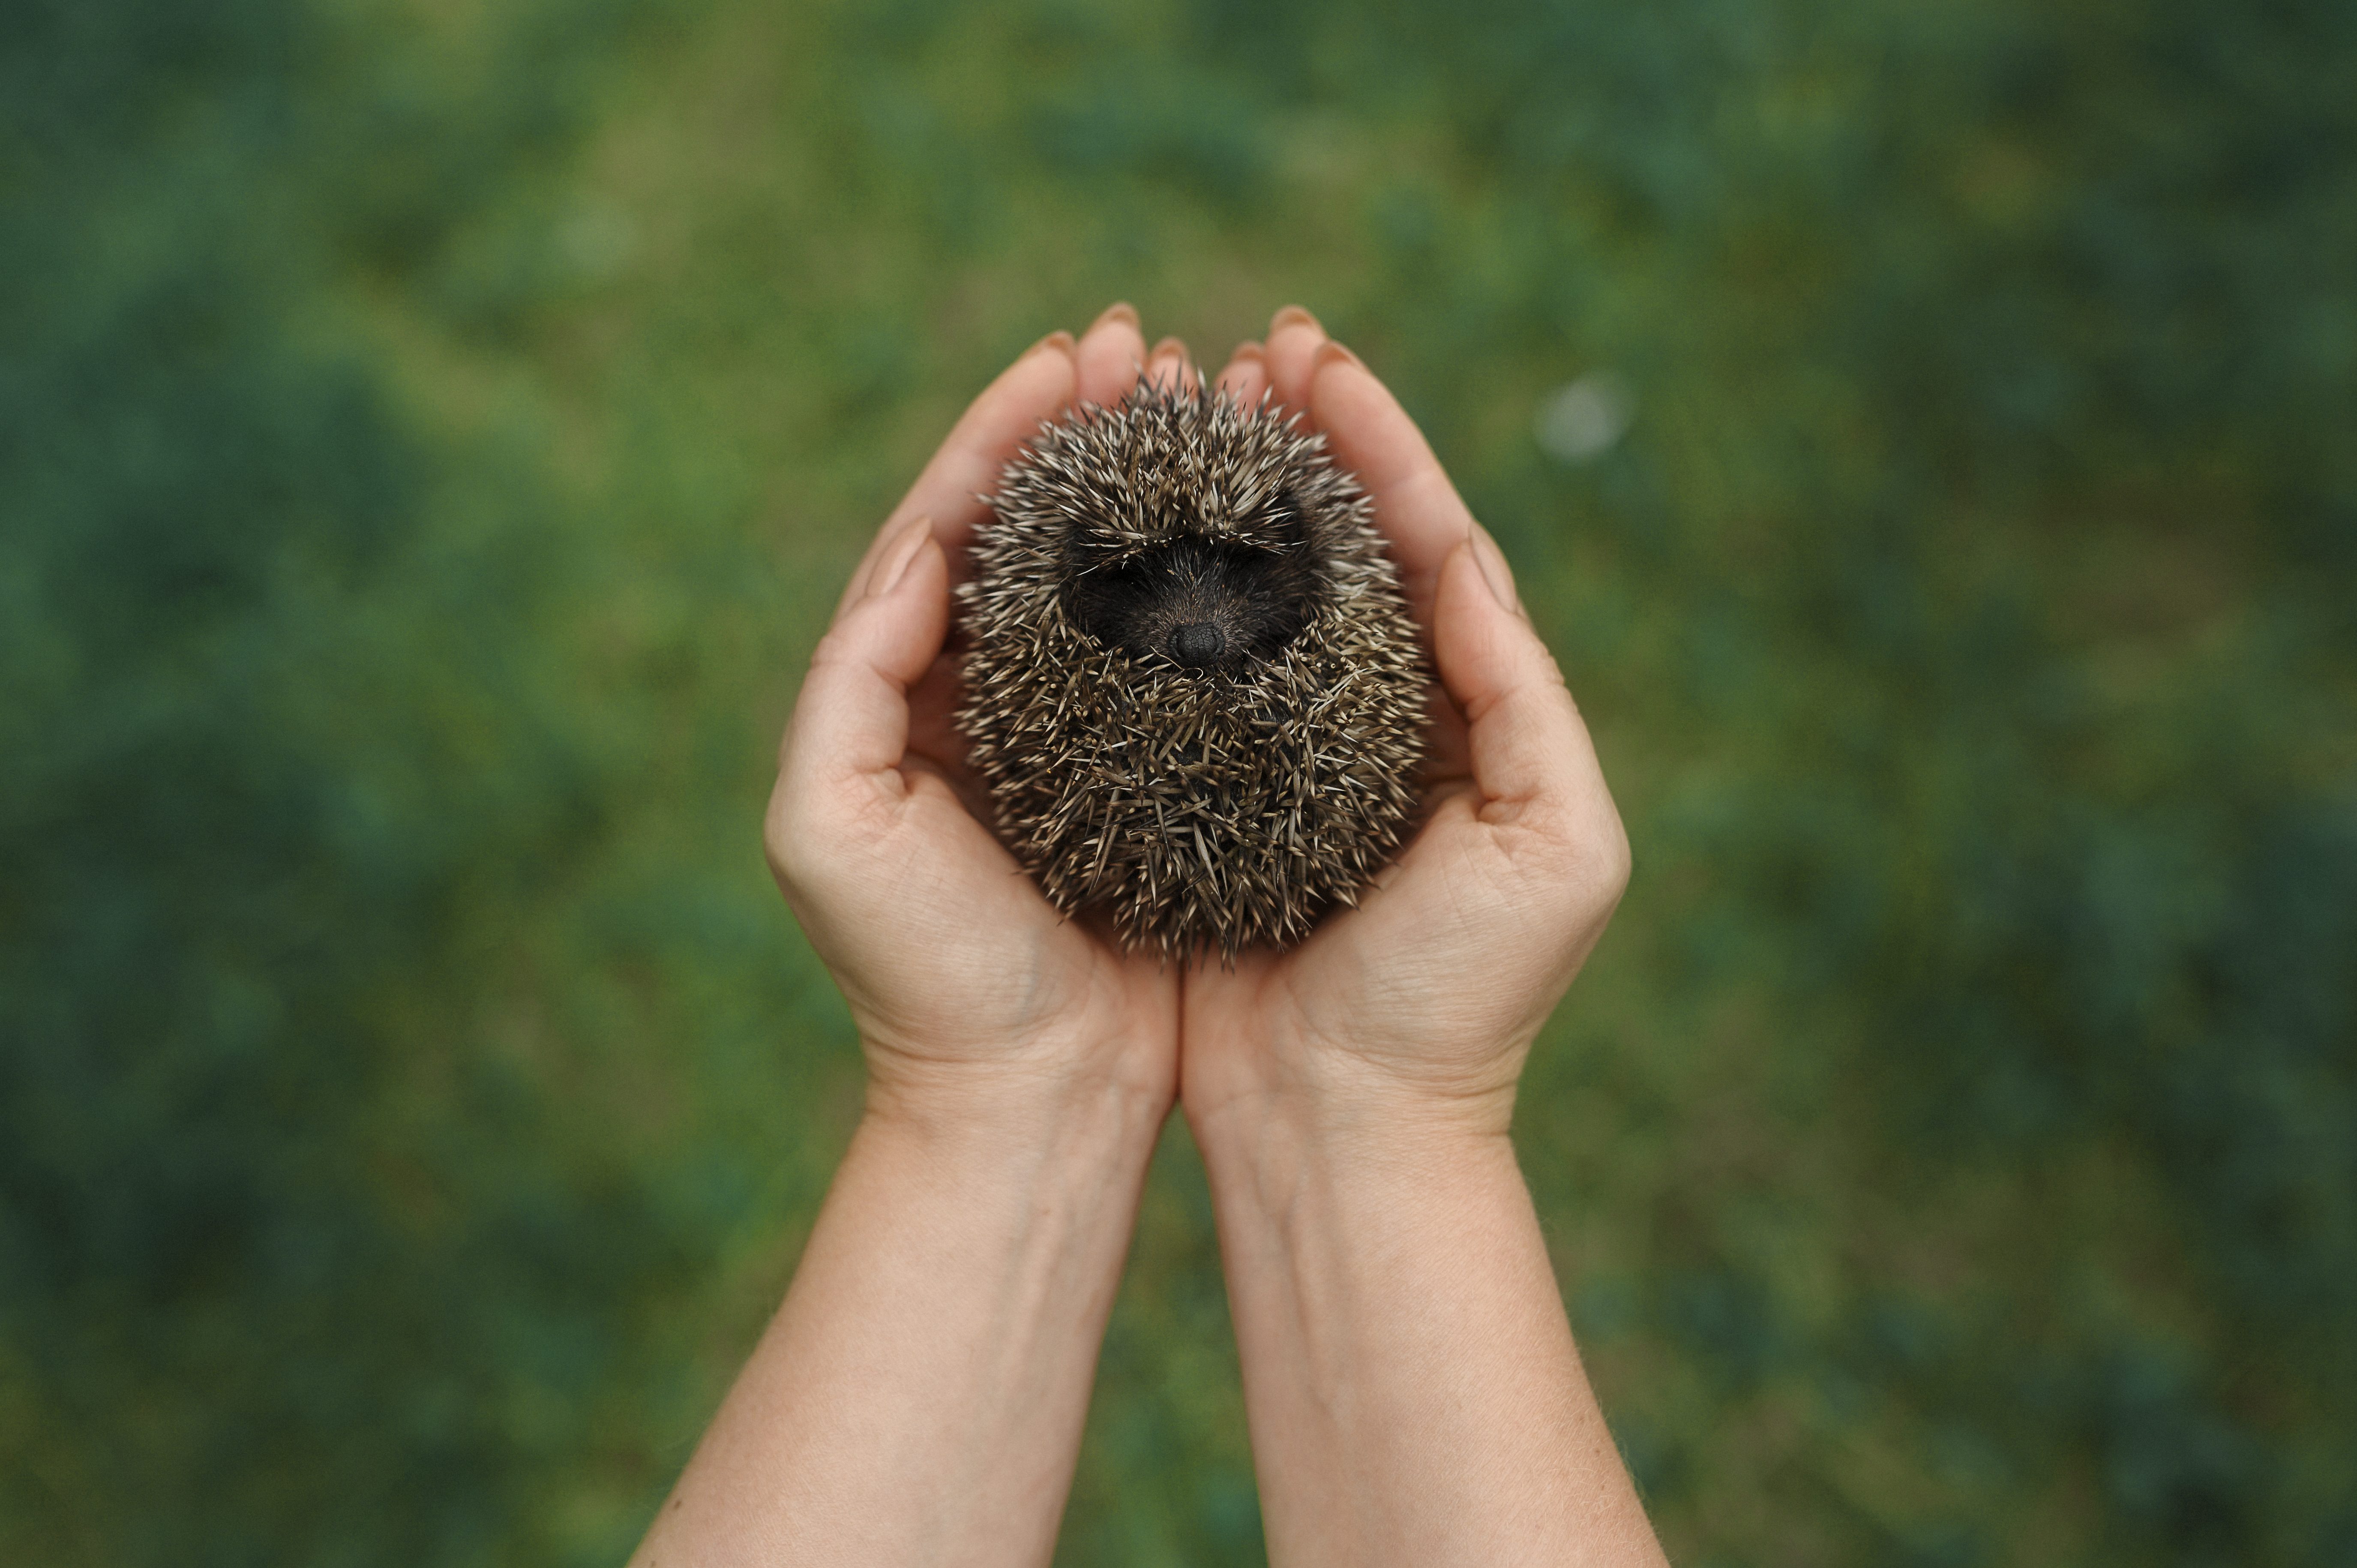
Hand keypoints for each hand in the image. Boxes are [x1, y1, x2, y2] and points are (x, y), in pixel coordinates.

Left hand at [764, 305, 1201, 1129]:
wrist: (1023, 1100)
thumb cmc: (917, 980)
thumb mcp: (829, 827)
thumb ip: (849, 680)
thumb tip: (920, 549)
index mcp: (900, 694)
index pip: (948, 526)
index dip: (1002, 436)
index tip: (1066, 361)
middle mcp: (984, 698)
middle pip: (1032, 529)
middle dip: (1082, 431)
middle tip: (1146, 348)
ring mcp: (1072, 733)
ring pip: (1108, 578)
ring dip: (1150, 486)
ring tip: (1206, 403)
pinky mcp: (1148, 776)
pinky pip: (1172, 655)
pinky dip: (1203, 583)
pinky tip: (1253, 529)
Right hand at [1181, 308, 1632, 1146]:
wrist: (1348, 1130)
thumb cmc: (1464, 1004)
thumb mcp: (1556, 846)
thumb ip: (1522, 692)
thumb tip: (1462, 553)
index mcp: (1462, 712)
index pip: (1424, 537)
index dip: (1374, 440)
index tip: (1313, 358)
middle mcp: (1368, 717)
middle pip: (1332, 543)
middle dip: (1291, 439)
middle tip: (1239, 352)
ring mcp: (1274, 752)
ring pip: (1247, 590)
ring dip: (1212, 493)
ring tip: (1168, 405)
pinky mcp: (1193, 797)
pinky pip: (1170, 670)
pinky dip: (1147, 594)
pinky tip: (1108, 534)